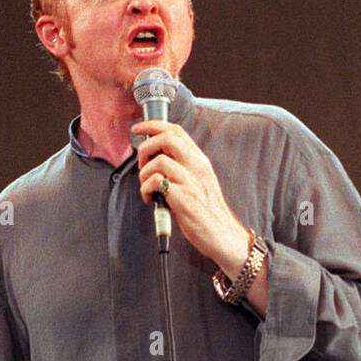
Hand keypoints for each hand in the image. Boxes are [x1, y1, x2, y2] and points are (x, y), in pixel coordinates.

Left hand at [130, 119, 249, 273]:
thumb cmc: (208, 212)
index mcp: (200, 161)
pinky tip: (150, 198)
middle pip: (166, 138)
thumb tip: (158, 156)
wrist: (222, 235)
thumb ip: (184, 167)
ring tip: (146, 186)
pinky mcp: (184, 199)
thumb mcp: (200, 182)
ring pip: (159, 161)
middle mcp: (197, 167)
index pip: (176, 130)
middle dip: (145, 147)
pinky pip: (156, 182)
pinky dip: (145, 189)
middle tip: (142, 163)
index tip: (138, 129)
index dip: (152, 125)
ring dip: (143, 173)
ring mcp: (191, 182)